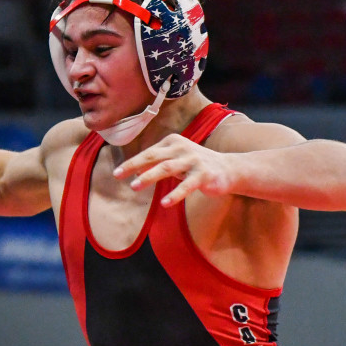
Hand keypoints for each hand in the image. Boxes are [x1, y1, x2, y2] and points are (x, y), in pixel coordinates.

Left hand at [113, 134, 237, 206]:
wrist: (229, 169)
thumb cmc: (197, 165)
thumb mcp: (176, 160)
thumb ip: (158, 163)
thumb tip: (134, 170)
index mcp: (172, 142)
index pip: (148, 153)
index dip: (132, 163)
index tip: (117, 173)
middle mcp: (181, 148)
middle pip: (153, 156)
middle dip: (133, 165)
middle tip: (117, 175)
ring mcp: (193, 160)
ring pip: (166, 168)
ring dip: (149, 177)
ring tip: (134, 186)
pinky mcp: (204, 174)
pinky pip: (187, 185)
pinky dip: (175, 194)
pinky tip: (165, 203)